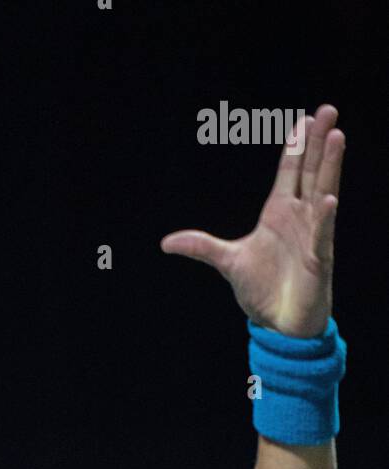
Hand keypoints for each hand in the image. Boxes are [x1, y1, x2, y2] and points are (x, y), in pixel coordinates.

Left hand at [160, 105, 344, 336]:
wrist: (278, 324)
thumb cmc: (261, 290)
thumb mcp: (227, 262)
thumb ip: (201, 247)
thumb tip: (166, 242)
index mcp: (279, 213)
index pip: (290, 172)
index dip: (295, 147)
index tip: (301, 120)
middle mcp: (300, 217)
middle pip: (311, 172)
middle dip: (318, 142)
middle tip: (327, 110)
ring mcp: (312, 235)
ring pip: (323, 193)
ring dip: (329, 166)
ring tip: (336, 136)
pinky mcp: (318, 260)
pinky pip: (322, 235)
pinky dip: (324, 219)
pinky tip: (329, 199)